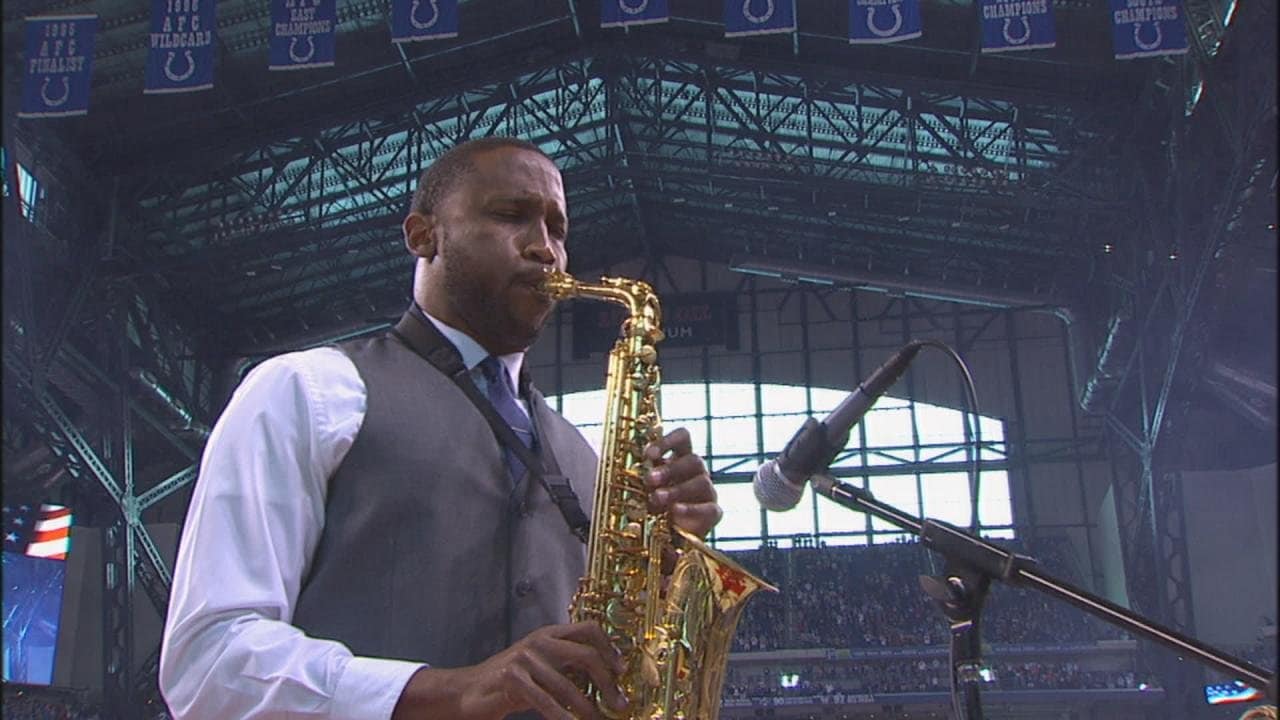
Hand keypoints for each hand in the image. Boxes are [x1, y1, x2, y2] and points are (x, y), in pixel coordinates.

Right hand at [392, 622, 625, 719]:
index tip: (622, 670)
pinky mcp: (512, 677)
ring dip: (588, 707)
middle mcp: (539, 641)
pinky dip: (561, 716)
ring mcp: (525, 658)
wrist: (469, 690)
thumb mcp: (543, 667)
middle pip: (585, 655)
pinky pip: (545, 701)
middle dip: (607, 682)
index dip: (610, 647)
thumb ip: (568, 667)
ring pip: (568, 685)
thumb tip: (607, 682)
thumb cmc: (512, 681)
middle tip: (619, 703)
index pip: (588, 628)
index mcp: (550, 634)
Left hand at [644, 427, 722, 537]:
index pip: (683, 437)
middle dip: (670, 469)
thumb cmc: (658, 505)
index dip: (668, 440)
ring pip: (702, 482)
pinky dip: (691, 510)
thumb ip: (646, 477)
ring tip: (656, 499)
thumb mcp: (648, 489)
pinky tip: (674, 512)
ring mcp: (708, 491)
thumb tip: (640, 470)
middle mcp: (697, 472)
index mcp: (680, 458)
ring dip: (677, 490)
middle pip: (694, 460)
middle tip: (649, 479)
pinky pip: (709, 508)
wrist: (671, 536)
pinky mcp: (713, 512)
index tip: (649, 454)